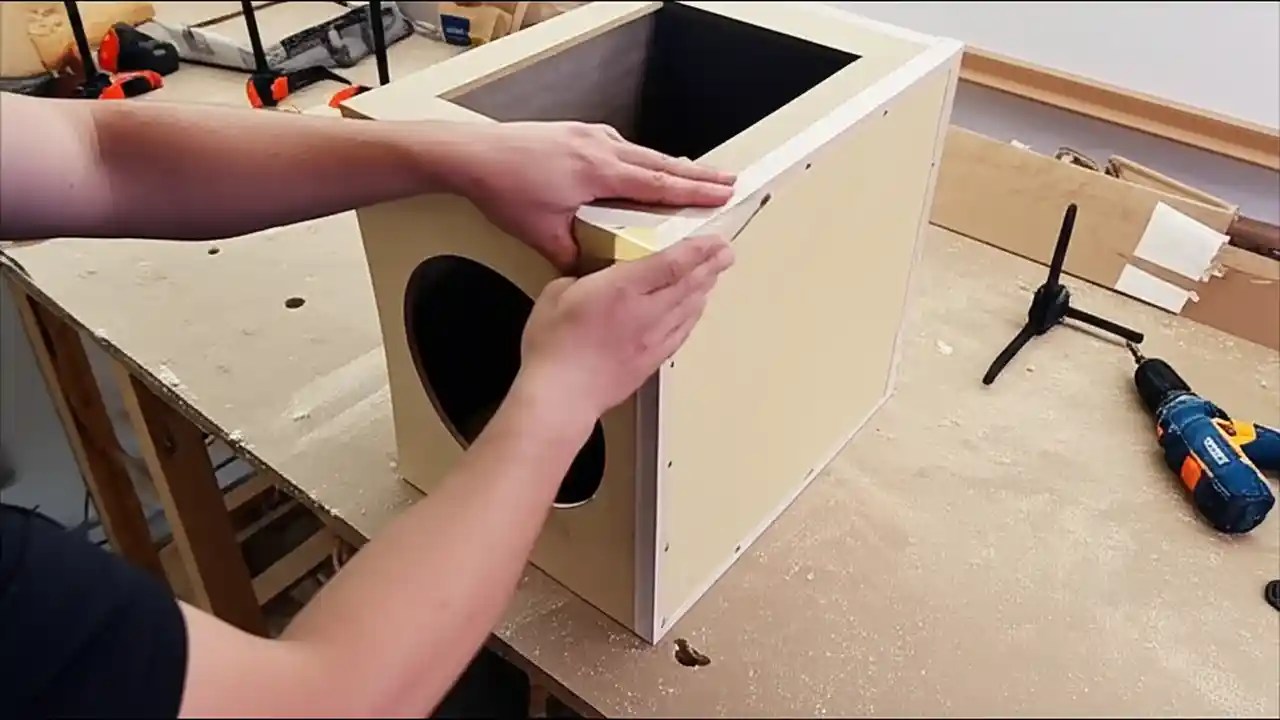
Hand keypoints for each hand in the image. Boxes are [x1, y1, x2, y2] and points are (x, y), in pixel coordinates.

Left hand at [459, 122, 735, 270]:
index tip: (722, 196)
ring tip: (697, 176)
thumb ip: (573, 256)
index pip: (658, 184)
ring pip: (642, 153)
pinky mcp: (577, 134)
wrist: (473, 155)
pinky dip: (641, 158)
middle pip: (661, 162)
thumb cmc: (504, 189)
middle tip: (728, 182)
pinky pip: (621, 147)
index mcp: (598, 173)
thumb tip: (592, 275)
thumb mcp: (542, 234)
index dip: (693, 192)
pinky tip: (642, 166)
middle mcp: (600, 148)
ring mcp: (589, 137)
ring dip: (672, 165)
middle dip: (697, 175)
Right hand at [516, 235, 735, 421]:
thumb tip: (593, 277)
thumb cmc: (552, 346)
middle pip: (688, 284)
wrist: (561, 395)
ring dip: (704, 289)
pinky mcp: (651, 360)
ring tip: (714, 275)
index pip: (671, 263)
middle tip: (726, 253)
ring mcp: (652, 338)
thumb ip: (582, 277)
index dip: (698, 249)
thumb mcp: (556, 293)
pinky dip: (692, 317)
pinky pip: (681, 332)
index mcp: (622, 288)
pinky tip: (695, 310)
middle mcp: (645, 311)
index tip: (715, 239)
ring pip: (688, 308)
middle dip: (710, 266)